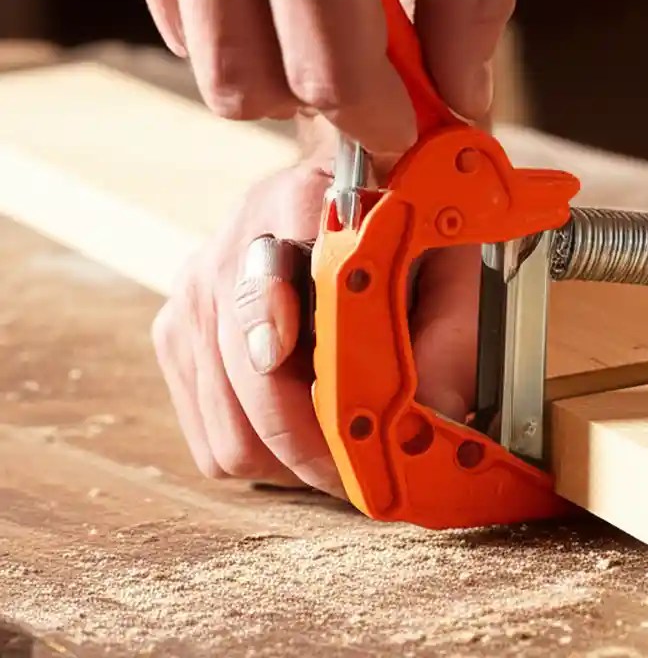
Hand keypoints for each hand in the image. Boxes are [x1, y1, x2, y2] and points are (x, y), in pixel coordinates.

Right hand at [123, 0, 513, 154]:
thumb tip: (465, 95)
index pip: (333, 82)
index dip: (382, 124)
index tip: (411, 130)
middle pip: (254, 92)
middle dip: (322, 102)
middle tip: (373, 68)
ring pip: (211, 64)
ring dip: (274, 70)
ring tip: (324, 14)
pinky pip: (177, 16)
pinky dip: (232, 29)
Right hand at [151, 159, 478, 495]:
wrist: (351, 189)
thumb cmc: (408, 232)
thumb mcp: (453, 263)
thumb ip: (453, 330)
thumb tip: (436, 414)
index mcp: (300, 204)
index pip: (277, 272)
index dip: (291, 336)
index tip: (321, 390)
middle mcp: (233, 246)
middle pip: (251, 377)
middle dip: (314, 443)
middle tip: (369, 475)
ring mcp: (194, 294)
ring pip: (231, 428)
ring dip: (292, 460)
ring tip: (347, 453)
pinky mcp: (176, 336)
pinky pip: (214, 440)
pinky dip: (264, 456)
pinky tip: (308, 433)